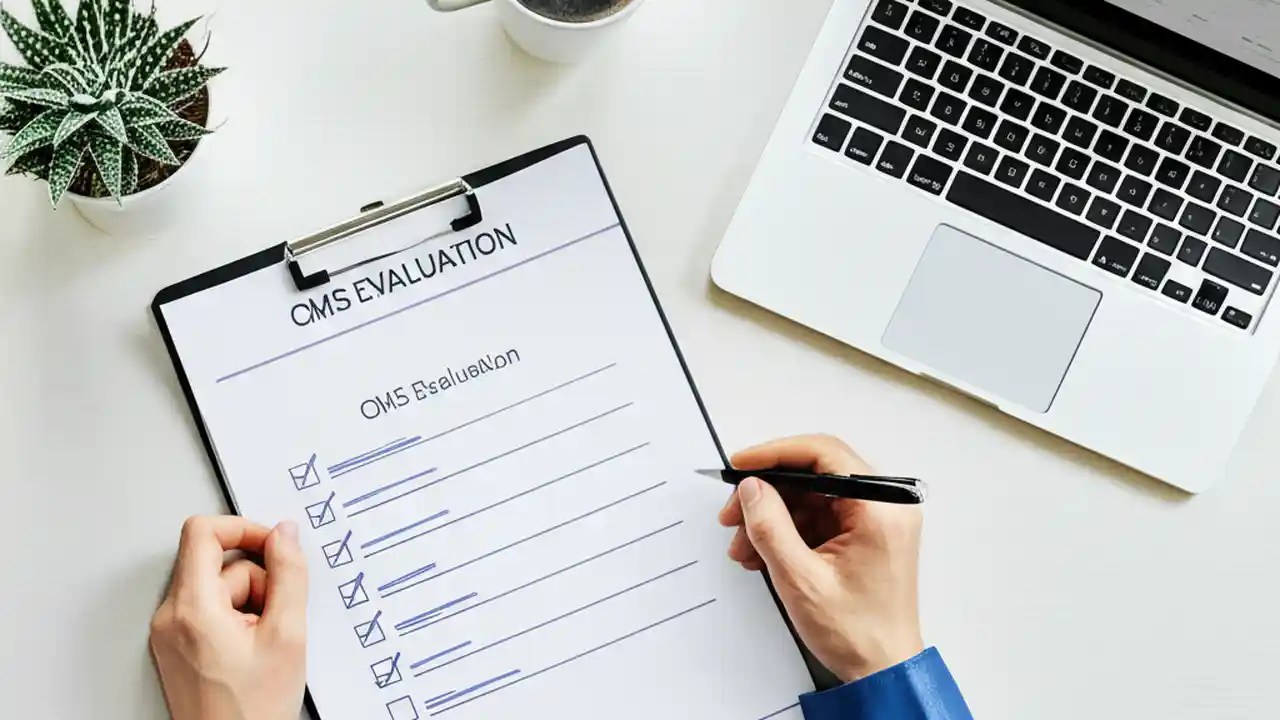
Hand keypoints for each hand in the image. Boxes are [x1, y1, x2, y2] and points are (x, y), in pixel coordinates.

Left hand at [150, 516, 308, 719]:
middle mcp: (170, 617)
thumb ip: (290, 575)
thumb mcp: (287, 634)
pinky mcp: (177, 646)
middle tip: (277, 615)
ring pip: (217, 588)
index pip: (202, 532)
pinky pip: (209, 610)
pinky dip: (237, 619)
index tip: (273, 543)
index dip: (243, 528)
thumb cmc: (252, 710)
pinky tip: (252, 648)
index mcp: (191, 609)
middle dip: (257, 579)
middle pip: (216, 564)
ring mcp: (170, 633)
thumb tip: (285, 535)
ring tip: (265, 641)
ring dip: (250, 603)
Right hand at [718, 435, 924, 681]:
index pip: (823, 454)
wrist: (882, 671)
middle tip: (732, 514)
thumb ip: (771, 527)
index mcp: (880, 509)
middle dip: (768, 492)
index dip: (775, 454)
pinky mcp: (863, 535)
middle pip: (814, 473)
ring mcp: (874, 520)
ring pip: (810, 496)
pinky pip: (817, 517)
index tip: (740, 465)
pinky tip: (761, 553)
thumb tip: (751, 488)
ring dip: (772, 516)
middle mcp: (884, 506)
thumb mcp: (801, 579)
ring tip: (743, 546)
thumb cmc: (857, 633)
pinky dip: (787, 531)